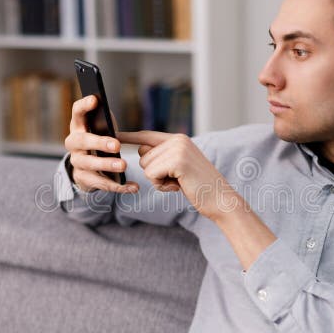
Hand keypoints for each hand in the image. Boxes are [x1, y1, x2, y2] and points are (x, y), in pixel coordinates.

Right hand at [63, 95, 138, 192]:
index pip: (77, 113)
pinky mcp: (85, 179)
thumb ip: (105, 119)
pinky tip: (133, 187)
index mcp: (78, 127)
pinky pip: (102, 184)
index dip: (84, 106)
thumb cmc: (98, 139)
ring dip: (107, 165)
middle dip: (99, 142)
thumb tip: (108, 110)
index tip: (95, 99)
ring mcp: (77, 163)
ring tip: (123, 165)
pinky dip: (119, 186)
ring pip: (90, 165)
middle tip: (116, 145)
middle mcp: (74, 144)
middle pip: (82, 141)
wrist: (87, 167)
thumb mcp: (101, 128)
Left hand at [117, 130, 241, 221]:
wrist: (220, 199)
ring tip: (179, 182)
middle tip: (176, 179)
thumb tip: (141, 151)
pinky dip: (161, 185)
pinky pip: (152, 174)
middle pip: (143, 155)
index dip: (130, 136)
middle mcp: (178, 139)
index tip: (113, 134)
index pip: (147, 135)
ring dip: (158, 180)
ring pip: (146, 166)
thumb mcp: (179, 167)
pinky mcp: (178, 161)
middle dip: (154, 173)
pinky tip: (178, 186)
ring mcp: (178, 149)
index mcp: (178, 138)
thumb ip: (162, 156)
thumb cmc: (198, 186)